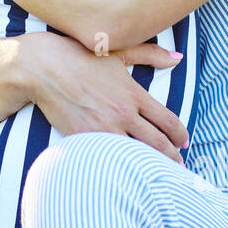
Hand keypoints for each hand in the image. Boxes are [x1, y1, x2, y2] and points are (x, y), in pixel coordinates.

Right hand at [19, 32, 188, 163]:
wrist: (43, 68)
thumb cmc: (79, 56)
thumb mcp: (117, 52)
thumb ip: (150, 55)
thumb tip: (177, 57)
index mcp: (133, 94)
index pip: (168, 121)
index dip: (180, 135)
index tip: (184, 143)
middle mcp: (123, 114)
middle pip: (157, 144)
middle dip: (172, 158)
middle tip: (178, 167)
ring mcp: (103, 129)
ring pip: (135, 156)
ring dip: (149, 167)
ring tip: (157, 176)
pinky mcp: (84, 139)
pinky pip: (108, 159)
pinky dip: (121, 167)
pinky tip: (126, 174)